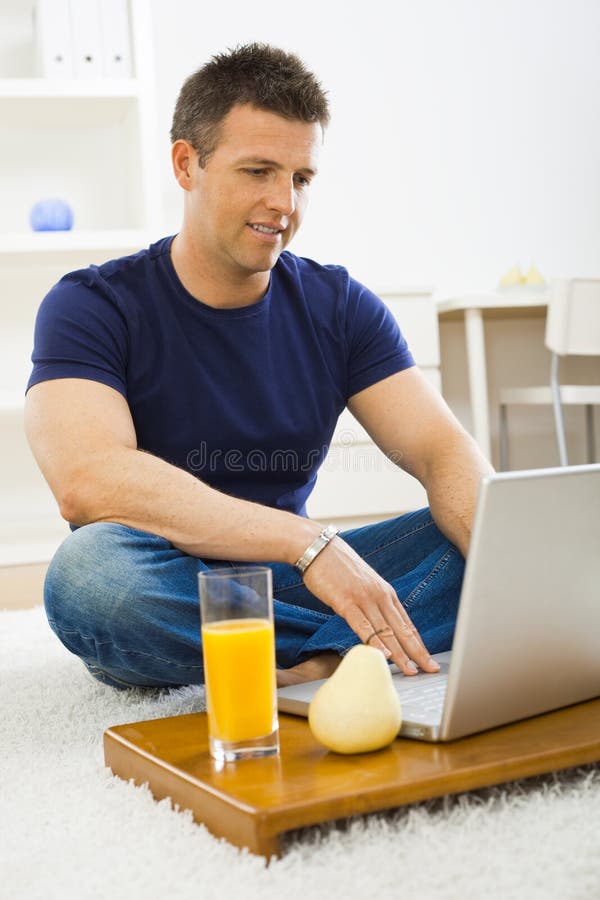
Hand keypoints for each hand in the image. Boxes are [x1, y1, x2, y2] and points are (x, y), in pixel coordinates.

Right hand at [302, 536, 439, 675]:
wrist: (318, 547)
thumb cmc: (338, 567)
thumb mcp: (363, 584)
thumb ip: (373, 603)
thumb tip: (379, 624)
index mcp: (385, 592)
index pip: (407, 623)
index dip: (419, 643)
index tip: (428, 659)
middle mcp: (379, 595)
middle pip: (402, 629)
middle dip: (417, 652)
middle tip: (430, 669)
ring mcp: (364, 598)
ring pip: (386, 630)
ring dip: (400, 653)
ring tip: (411, 670)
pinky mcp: (345, 601)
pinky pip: (363, 625)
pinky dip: (375, 641)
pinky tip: (383, 654)